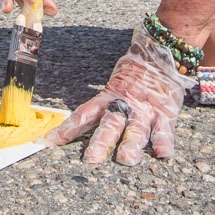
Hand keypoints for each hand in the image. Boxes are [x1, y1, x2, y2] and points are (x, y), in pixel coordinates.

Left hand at [44, 26, 195, 164]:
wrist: (161, 55)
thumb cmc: (135, 75)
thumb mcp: (114, 87)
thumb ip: (102, 106)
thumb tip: (78, 124)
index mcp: (108, 99)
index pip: (84, 114)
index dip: (67, 129)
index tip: (49, 141)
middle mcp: (124, 106)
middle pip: (110, 125)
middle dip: (100, 142)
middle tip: (90, 159)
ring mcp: (145, 111)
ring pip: (136, 130)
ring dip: (131, 145)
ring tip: (126, 159)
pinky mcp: (165, 114)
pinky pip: (164, 130)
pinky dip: (163, 142)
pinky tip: (162, 154)